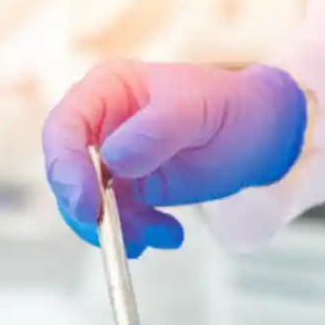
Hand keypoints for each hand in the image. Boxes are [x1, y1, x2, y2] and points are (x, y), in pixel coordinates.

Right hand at [43, 60, 307, 256]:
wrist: (260, 133)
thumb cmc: (231, 105)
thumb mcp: (199, 110)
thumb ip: (157, 130)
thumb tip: (114, 160)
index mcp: (106, 89)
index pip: (63, 128)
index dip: (65, 167)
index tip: (87, 204)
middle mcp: (99, 124)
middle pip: (66, 171)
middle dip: (85, 208)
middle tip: (114, 234)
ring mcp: (109, 160)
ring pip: (86, 203)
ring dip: (116, 227)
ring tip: (161, 234)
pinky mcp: (125, 189)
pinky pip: (114, 219)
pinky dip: (138, 234)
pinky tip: (170, 234)